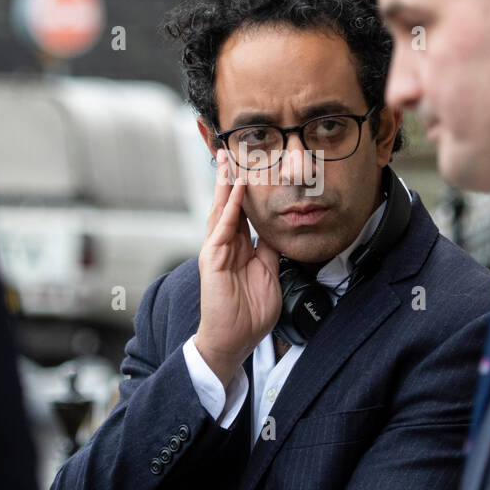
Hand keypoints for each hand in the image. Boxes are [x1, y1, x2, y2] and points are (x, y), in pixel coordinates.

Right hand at [193, 150, 280, 385]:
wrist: (235, 339)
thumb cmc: (250, 312)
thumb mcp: (269, 273)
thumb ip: (269, 250)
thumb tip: (277, 230)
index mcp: (238, 247)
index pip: (242, 212)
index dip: (244, 190)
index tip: (248, 168)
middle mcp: (225, 244)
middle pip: (227, 204)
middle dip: (227, 178)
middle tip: (229, 151)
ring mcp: (217, 250)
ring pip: (221, 209)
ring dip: (224, 183)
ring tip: (227, 159)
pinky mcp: (213, 259)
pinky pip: (223, 227)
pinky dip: (230, 207)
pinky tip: (236, 189)